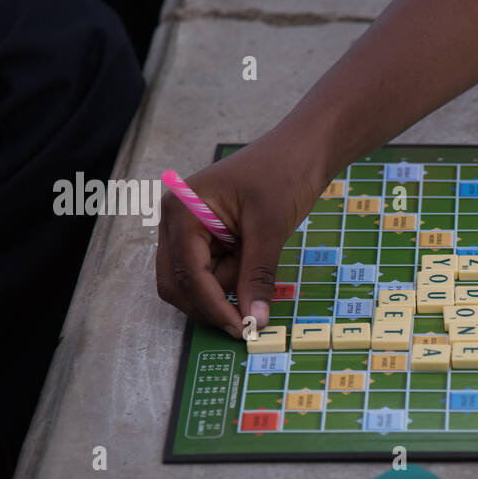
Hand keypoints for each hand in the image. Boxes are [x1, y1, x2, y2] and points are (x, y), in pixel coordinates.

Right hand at [156, 133, 324, 337]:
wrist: (301, 150)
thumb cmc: (283, 174)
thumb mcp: (270, 229)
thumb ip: (257, 276)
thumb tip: (253, 320)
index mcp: (182, 211)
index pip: (188, 274)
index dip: (213, 306)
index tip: (241, 328)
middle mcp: (175, 220)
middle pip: (178, 283)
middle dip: (211, 303)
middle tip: (247, 321)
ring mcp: (188, 228)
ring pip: (196, 282)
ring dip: (226, 285)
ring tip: (257, 255)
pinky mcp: (205, 236)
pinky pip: (212, 270)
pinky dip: (233, 275)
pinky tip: (253, 253)